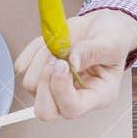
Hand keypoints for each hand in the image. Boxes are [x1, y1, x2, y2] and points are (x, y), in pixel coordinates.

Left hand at [14, 8, 136, 121]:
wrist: (102, 27)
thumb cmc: (113, 38)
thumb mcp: (113, 42)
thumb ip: (92, 52)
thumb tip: (70, 60)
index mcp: (97, 96)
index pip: (71, 109)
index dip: (61, 90)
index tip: (62, 64)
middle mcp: (72, 98)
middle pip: (44, 110)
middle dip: (44, 83)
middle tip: (56, 58)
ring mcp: (51, 89)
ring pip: (30, 85)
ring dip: (40, 60)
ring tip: (59, 44)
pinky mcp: (38, 75)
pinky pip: (22, 67)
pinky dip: (33, 52)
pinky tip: (51, 43)